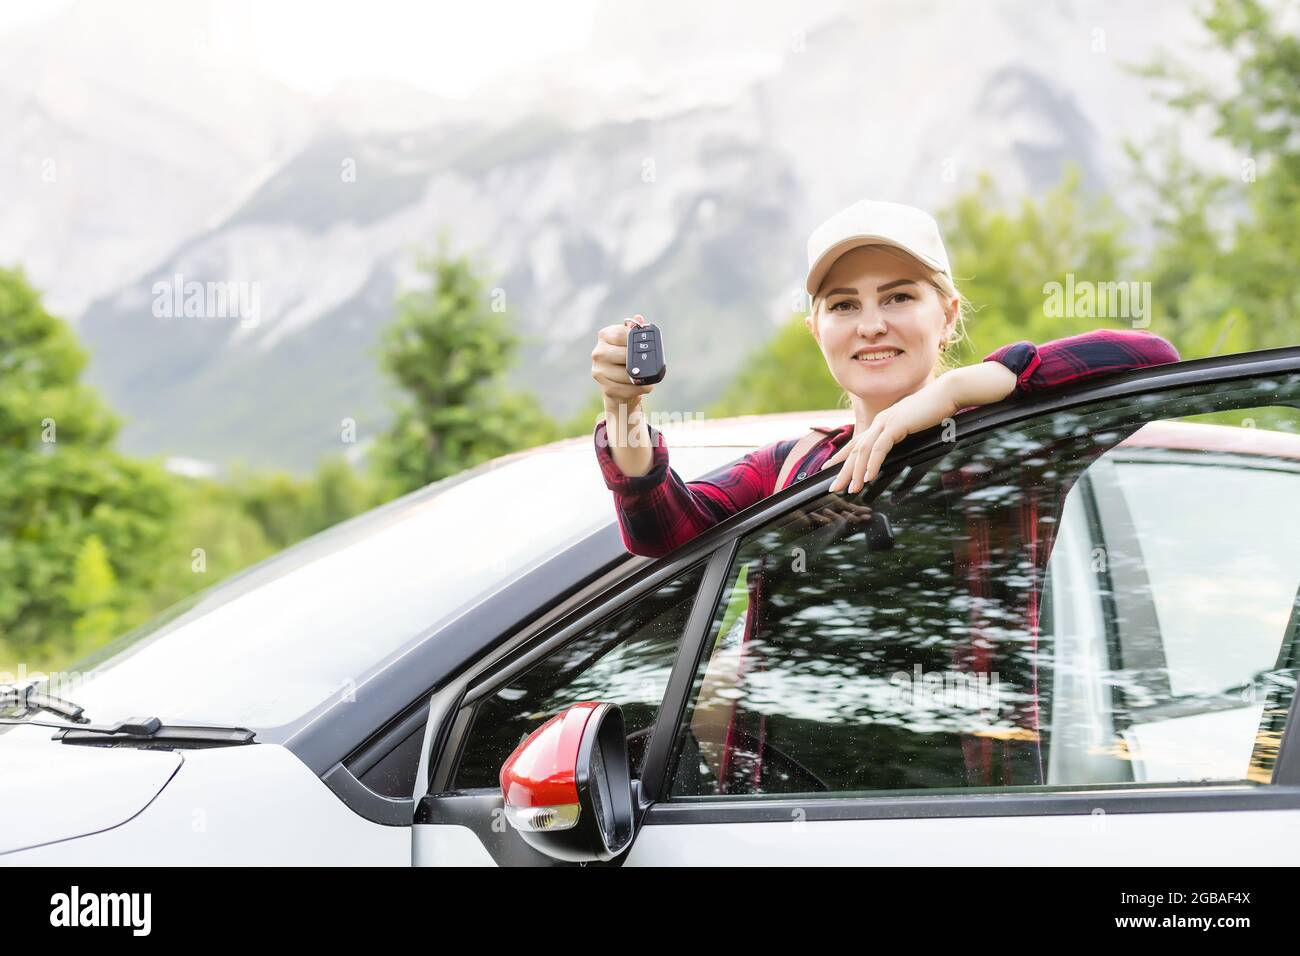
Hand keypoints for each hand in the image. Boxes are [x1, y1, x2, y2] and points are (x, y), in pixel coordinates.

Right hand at [591, 314, 655, 409]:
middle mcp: (598, 352)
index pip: (623, 334)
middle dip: (639, 362)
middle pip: (625, 355)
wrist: (618, 388)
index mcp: (605, 336)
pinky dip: (638, 389)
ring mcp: (599, 371)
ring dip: (641, 378)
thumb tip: (639, 319)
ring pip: (626, 374)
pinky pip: (625, 389)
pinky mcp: (605, 388)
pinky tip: (644, 387)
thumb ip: (635, 331)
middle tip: (647, 365)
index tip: (645, 346)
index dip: (636, 340)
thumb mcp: (631, 344)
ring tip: (648, 378)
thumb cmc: (626, 361)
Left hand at [822, 380, 959, 493]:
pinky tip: (868, 477)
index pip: (857, 441)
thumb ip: (901, 436)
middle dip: (843, 470)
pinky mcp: (896, 424)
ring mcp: (886, 422)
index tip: (828, 467)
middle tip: (834, 488)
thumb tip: (898, 449)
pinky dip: (872, 464)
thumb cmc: (934, 410)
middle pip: (855, 449)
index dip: (841, 455)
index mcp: (882, 422)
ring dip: (856, 472)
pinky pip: (879, 448)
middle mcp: (879, 421)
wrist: (948, 394)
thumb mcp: (912, 425)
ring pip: (864, 451)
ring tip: (851, 489)